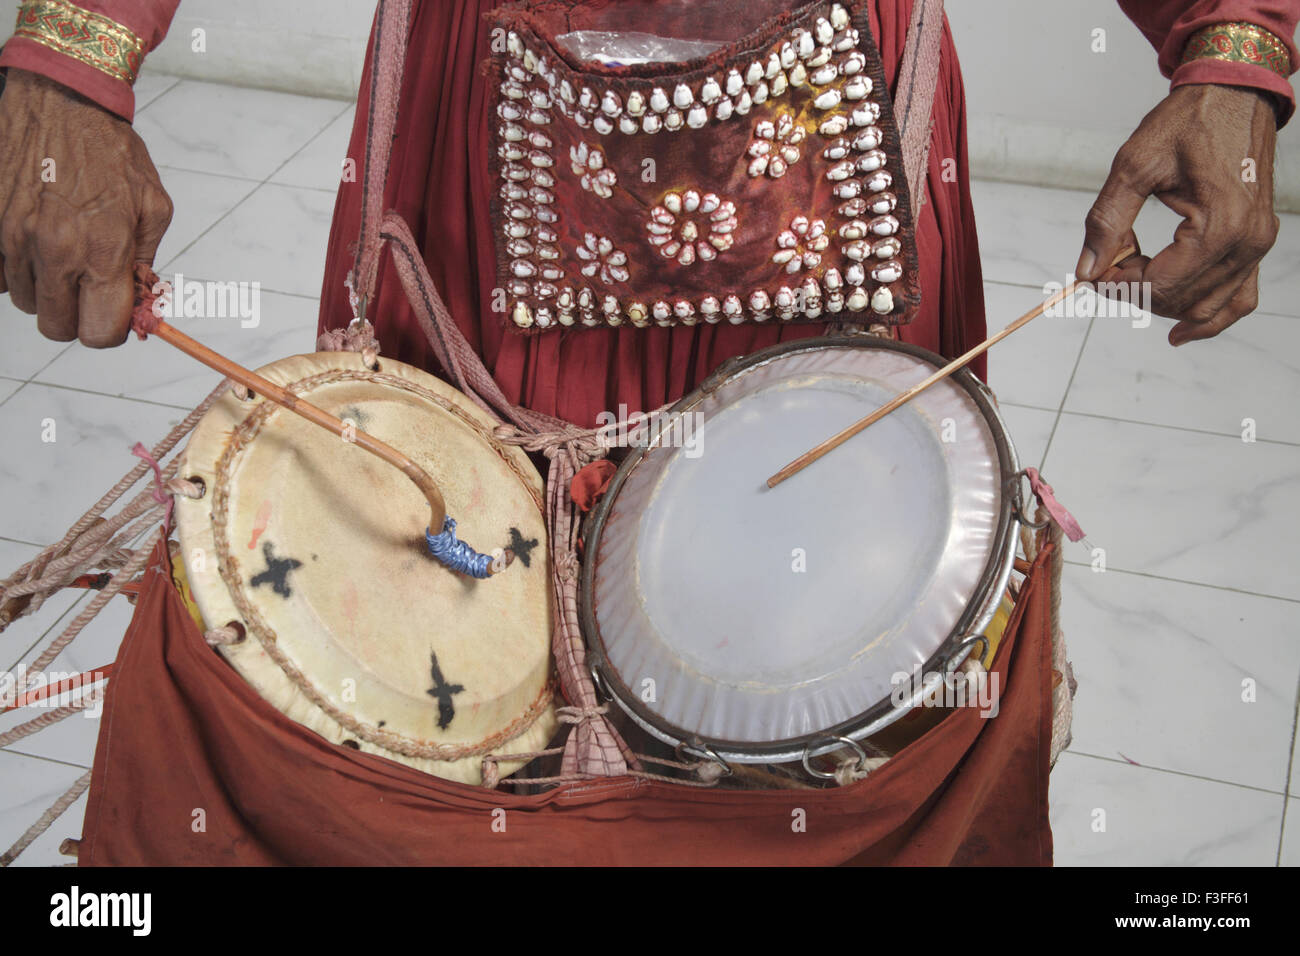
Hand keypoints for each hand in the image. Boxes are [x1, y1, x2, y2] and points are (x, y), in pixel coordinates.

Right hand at [0, 69, 172, 346]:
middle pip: (57, 327)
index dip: (110, 330)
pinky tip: (36, 242)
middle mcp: (55, 250)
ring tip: (63, 254)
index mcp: (104, 251)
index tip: (113, 313)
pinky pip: (0, 274)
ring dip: (46, 289)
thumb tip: (138, 302)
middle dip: (76, 316)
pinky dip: (17, 269)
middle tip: (87, 288)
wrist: (62, 100)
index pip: (101, 332)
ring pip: (27, 301)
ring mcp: (15, 237)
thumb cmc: (113, 154)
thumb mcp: (153, 207)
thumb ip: (146, 262)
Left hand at [1075, 84, 1279, 345]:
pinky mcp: (1257, 243)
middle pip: (1180, 300)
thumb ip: (1106, 222)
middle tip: (1107, 263)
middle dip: (1135, 291)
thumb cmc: (1188, 121)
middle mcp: (1246, 242)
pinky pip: (1239, 298)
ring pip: (1208, 307)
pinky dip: (1210, 317)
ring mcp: (1257, 246)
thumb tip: (1085, 270)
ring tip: (1130, 279)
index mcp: (1219, 224)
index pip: (1158, 285)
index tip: (1091, 270)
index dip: (1117, 285)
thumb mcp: (1134, 165)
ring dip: (1163, 303)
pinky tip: (1179, 333)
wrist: (1234, 93)